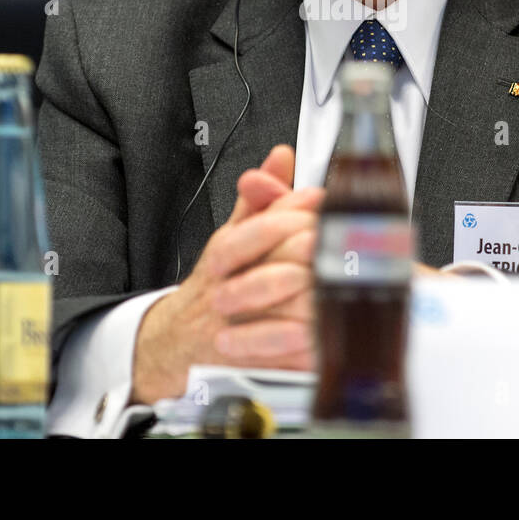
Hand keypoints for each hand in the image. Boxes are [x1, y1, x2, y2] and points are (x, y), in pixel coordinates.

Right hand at [129, 144, 321, 404]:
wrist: (177, 341)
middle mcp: (228, 292)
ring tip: (339, 281)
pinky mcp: (251, 363)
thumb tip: (281, 156)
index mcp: (224, 256)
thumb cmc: (215, 284)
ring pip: (277, 313)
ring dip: (312, 297)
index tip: (321, 202)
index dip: (290, 214)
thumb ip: (260, 199)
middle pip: (271, 270)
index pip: (253, 232)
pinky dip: (306, 344)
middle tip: (342, 241)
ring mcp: (238, 329)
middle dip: (309, 254)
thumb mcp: (232, 235)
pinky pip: (282, 355)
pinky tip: (330, 327)